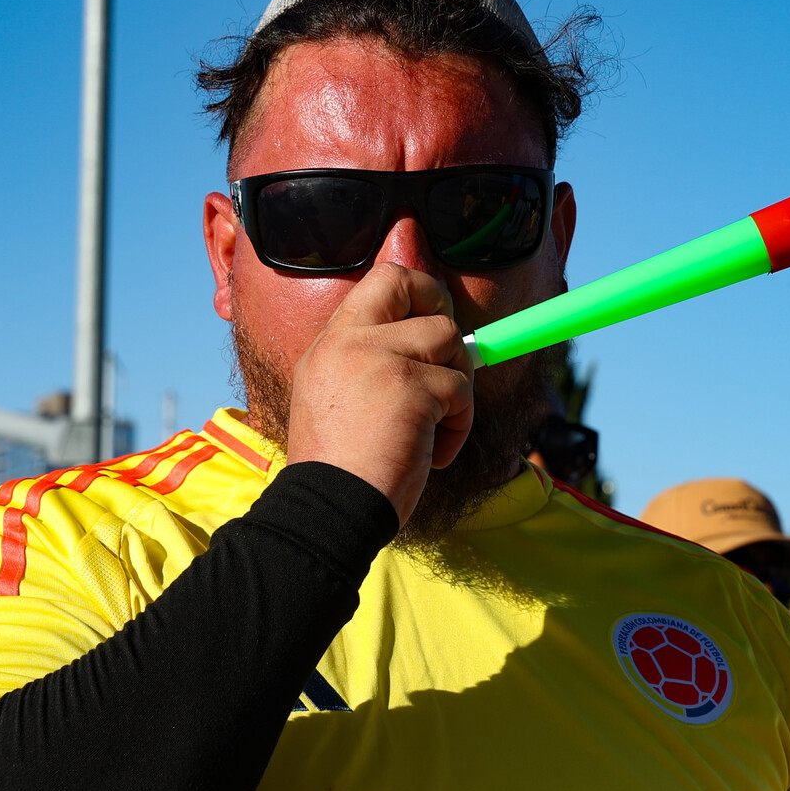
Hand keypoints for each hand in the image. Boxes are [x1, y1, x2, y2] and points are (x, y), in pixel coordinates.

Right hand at [285, 264, 475, 524]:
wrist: (328, 510)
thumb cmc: (340, 470)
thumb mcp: (338, 399)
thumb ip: (373, 363)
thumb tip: (438, 344)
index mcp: (330, 342)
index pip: (381, 280)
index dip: (419, 292)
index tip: (431, 324)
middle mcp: (350, 341)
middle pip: (413, 284)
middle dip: (444, 314)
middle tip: (449, 359)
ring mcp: (380, 359)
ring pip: (451, 342)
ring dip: (457, 388)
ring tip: (434, 430)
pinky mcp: (412, 388)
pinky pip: (461, 391)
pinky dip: (459, 428)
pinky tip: (433, 455)